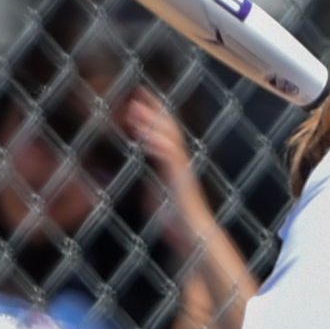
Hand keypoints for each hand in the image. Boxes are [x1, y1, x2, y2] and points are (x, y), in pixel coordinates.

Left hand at [124, 88, 215, 254]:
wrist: (194, 235)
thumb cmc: (176, 220)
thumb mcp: (157, 194)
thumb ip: (150, 179)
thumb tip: (138, 173)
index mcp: (173, 163)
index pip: (164, 132)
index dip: (153, 113)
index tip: (138, 97)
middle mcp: (180, 162)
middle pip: (168, 128)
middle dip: (154, 109)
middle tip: (137, 92)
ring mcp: (181, 169)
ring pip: (168, 138)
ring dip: (151, 123)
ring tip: (135, 109)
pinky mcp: (179, 179)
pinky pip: (168, 158)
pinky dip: (156, 145)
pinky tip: (143, 137)